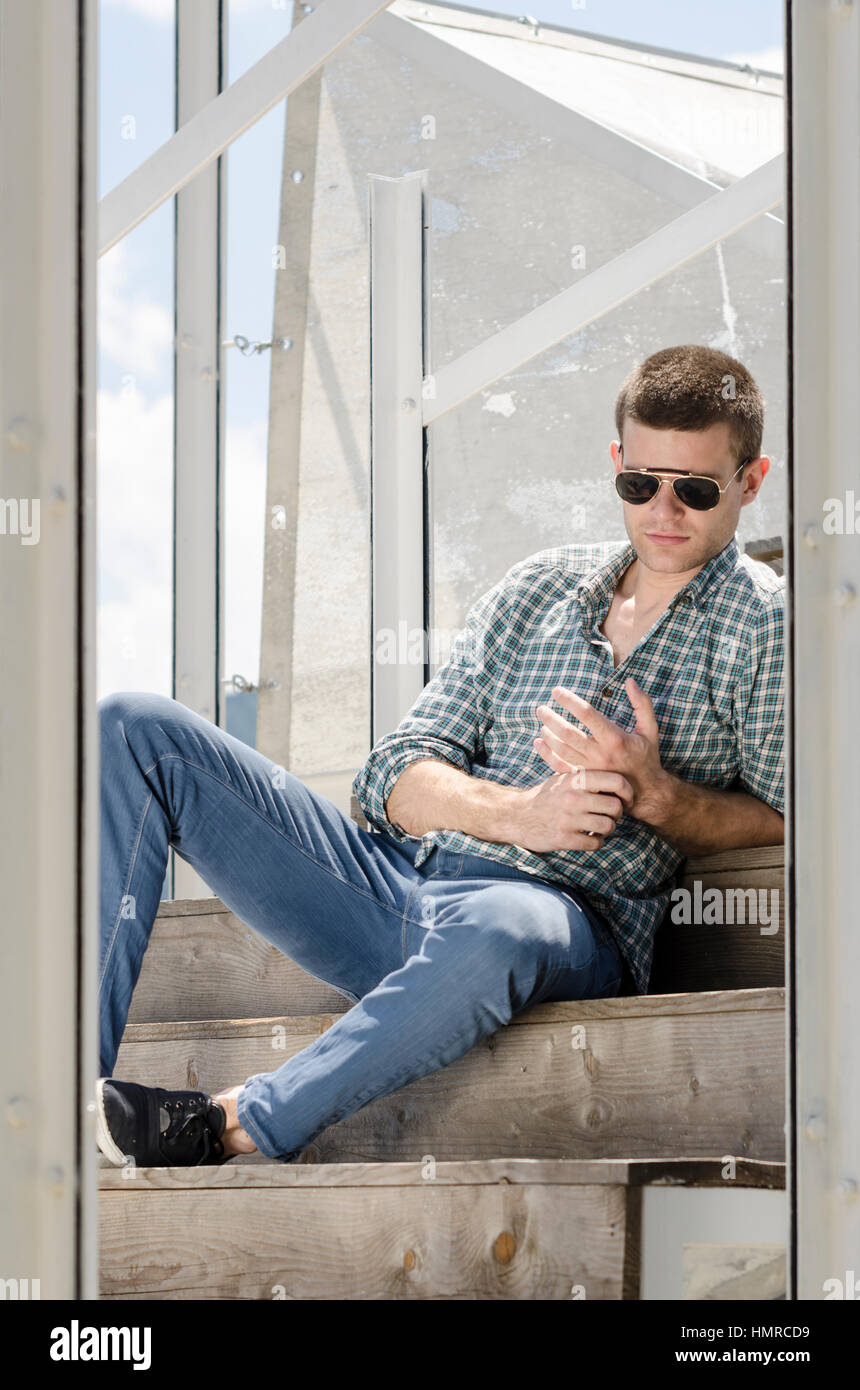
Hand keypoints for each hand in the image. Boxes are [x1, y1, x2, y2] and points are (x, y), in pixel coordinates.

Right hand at [507, 767, 633, 853]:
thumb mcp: (563, 779)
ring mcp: (568, 819)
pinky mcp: (564, 838)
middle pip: (615, 806)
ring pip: (608, 826)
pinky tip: (589, 837)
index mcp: (576, 779)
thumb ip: (587, 776)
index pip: (616, 781)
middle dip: (618, 814)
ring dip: (607, 829)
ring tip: (599, 826)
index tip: (627, 799)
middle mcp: (573, 797)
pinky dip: (596, 842)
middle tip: (612, 816)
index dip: (628, 791)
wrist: (516, 816)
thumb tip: (618, 774)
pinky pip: (595, 843)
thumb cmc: (546, 797)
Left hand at [533, 677, 667, 820]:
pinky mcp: (584, 780)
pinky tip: (539, 743)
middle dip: (552, 718)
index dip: (570, 700)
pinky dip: (547, 754)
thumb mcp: (650, 729)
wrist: (646, 791)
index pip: (588, 714)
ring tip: (542, 721)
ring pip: (562, 750)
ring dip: (548, 734)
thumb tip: (630, 680)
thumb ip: (642, 704)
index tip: (557, 691)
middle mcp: (600, 754)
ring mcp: (590, 769)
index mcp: (615, 738)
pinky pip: (560, 766)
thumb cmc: (646, 757)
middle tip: (541, 708)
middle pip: (569, 733)